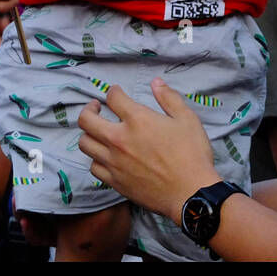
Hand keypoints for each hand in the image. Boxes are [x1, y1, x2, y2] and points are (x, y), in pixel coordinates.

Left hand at [77, 80, 219, 220]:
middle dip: (88, 109)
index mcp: (137, 120)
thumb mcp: (186, 119)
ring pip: (85, 144)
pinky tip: (104, 156)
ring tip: (97, 132)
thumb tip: (155, 82)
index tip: (116, 92)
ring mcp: (114, 162)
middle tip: (96, 108)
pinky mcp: (115, 181)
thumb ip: (169, 98)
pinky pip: (93, 167)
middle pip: (86, 120)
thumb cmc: (191, 154)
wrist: (190, 193)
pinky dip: (96, 158)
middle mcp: (119, 139)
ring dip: (89, 134)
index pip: (113, 98)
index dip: (113, 91)